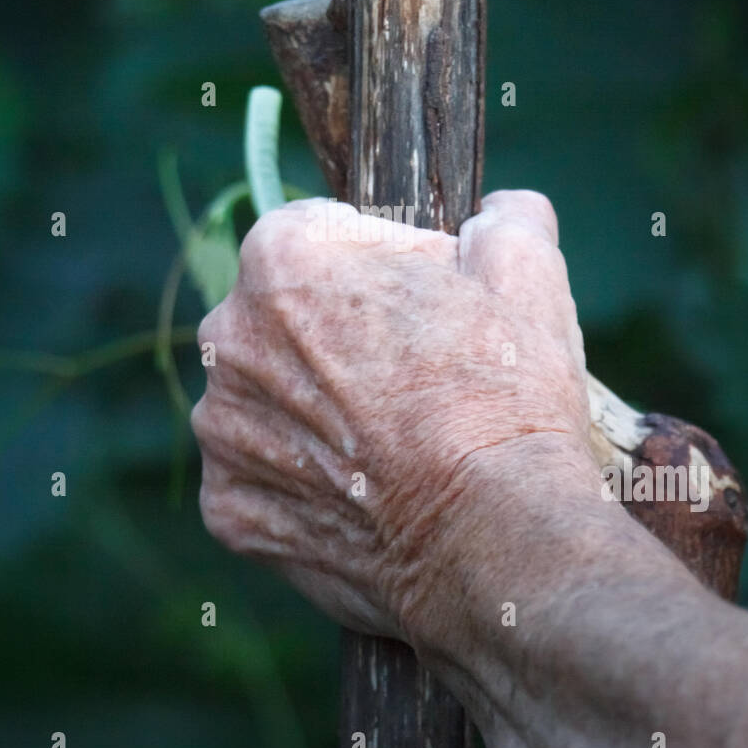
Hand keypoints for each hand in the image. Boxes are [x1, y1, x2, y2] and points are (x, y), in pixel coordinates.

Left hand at [192, 191, 598, 645]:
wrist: (494, 537)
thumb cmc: (504, 394)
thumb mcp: (526, 271)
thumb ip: (504, 217)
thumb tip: (500, 211)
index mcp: (282, 257)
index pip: (319, 232)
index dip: (378, 260)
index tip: (421, 299)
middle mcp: (227, 336)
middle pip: (281, 317)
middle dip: (336, 334)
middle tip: (412, 375)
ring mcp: (221, 429)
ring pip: (266, 399)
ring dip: (312, 411)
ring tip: (390, 443)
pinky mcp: (227, 509)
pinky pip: (259, 480)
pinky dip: (301, 485)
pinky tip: (362, 496)